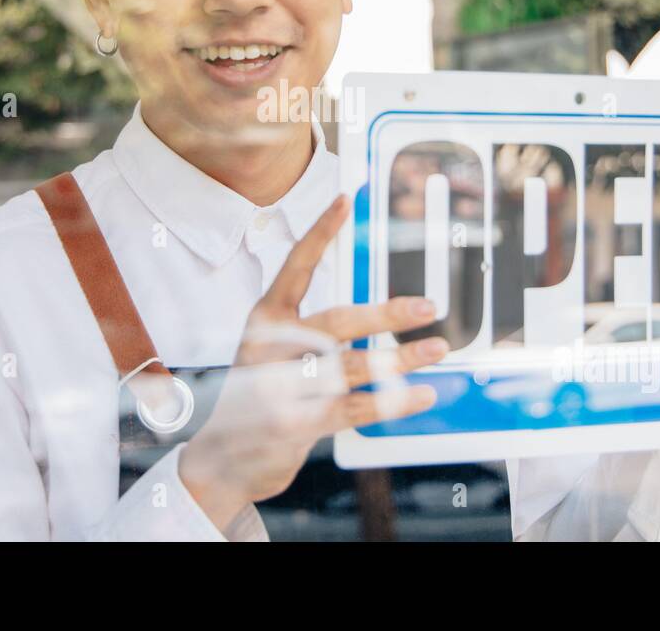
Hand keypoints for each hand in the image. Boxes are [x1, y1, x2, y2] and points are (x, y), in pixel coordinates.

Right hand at [178, 194, 447, 530]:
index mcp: (264, 320)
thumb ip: (311, 332)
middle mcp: (270, 348)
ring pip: (354, 366)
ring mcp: (281, 388)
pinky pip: (358, 407)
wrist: (221, 460)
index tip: (345, 200)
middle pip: (336, 322)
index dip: (320, 232)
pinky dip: (394, 401)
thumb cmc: (256, 397)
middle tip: (428, 306)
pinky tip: (423, 394)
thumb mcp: (271, 353)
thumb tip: (376, 311)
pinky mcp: (296, 424)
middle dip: (386, 314)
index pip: (295, 266)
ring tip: (438, 349)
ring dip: (402, 358)